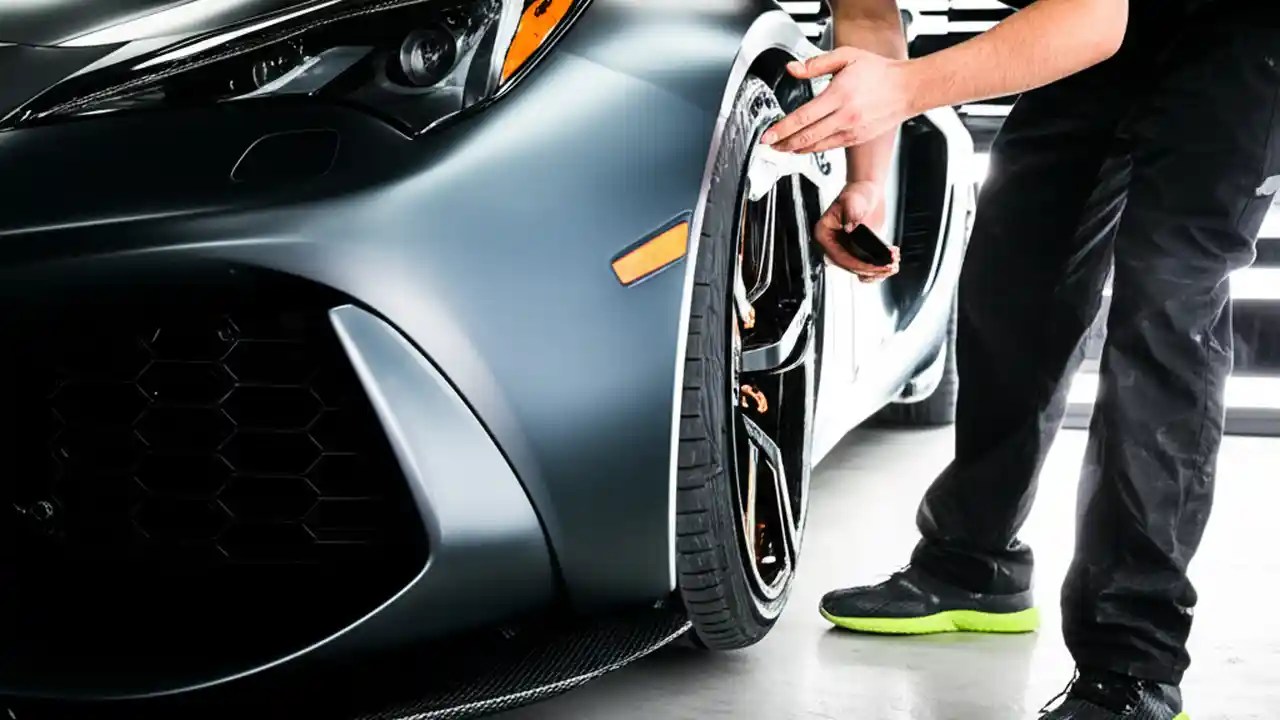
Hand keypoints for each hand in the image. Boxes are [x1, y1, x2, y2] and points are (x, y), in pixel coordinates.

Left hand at [761, 47, 916, 153]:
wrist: (907, 89)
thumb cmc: (878, 71)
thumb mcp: (847, 56)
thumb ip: (816, 63)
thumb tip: (792, 69)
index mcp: (840, 95)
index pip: (804, 116)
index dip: (783, 128)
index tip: (768, 135)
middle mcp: (845, 116)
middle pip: (807, 136)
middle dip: (783, 143)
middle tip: (768, 145)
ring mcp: (852, 131)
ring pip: (817, 146)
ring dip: (795, 148)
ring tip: (781, 148)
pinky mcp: (856, 139)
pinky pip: (829, 147)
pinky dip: (812, 149)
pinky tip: (802, 148)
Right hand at [814, 181, 898, 282]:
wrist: (869, 190)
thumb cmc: (857, 192)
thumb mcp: (852, 200)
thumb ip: (850, 212)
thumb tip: (850, 228)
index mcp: (824, 234)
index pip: (839, 256)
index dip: (856, 264)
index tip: (872, 265)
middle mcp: (833, 244)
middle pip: (849, 266)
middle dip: (870, 269)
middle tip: (887, 266)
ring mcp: (845, 248)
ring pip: (858, 270)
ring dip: (876, 272)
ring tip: (891, 266)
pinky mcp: (857, 250)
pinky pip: (865, 266)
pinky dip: (877, 268)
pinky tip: (890, 264)